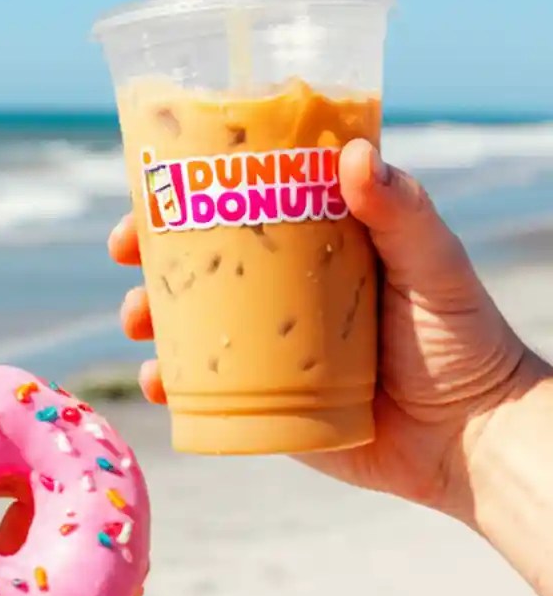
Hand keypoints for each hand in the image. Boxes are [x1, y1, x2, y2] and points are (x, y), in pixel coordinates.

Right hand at [109, 138, 537, 522]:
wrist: (471, 440)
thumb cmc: (463, 342)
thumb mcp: (432, 266)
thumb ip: (401, 212)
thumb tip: (353, 154)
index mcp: (312, 246)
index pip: (237, 208)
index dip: (186, 195)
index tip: (151, 189)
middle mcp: (279, 292)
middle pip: (195, 263)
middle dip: (147, 256)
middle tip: (124, 254)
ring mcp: (264, 346)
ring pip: (185, 322)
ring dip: (146, 315)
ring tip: (138, 320)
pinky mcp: (260, 400)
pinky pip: (198, 388)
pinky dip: (166, 383)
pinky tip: (157, 382)